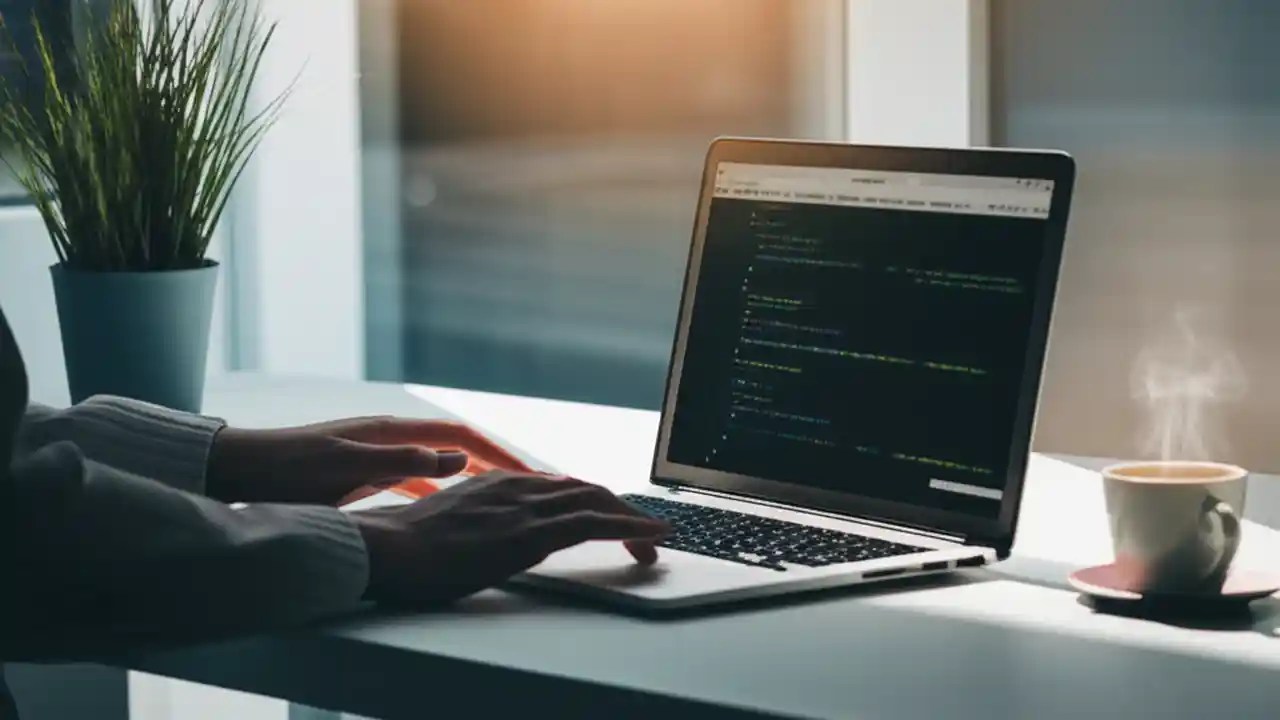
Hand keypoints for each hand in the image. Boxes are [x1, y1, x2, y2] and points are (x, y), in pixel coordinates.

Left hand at [207, 417, 535, 504]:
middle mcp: (389, 437)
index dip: (499, 453)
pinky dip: (440, 487)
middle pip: (456, 446)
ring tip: (499, 496)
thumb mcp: (348, 469)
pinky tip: (446, 504)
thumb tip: (462, 457)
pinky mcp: (360, 472)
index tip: (531, 475)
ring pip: (438, 462)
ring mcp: (374, 453)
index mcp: (391, 432)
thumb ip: (405, 461)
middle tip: (528, 485)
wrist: (236, 471)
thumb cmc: (287, 472)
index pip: (462, 436)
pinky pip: (416, 477)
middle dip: (494, 462)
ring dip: (470, 475)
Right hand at [352, 471, 670, 605]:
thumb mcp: (451, 525)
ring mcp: (525, 507)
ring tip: (656, 538)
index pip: (559, 487)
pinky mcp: (530, 533)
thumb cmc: (406, 548)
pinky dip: (631, 527)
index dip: (590, 502)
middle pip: (585, 489)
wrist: (386, 549)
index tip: (607, 518)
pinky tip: (652, 536)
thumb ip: (479, 522)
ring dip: (632, 520)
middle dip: (619, 510)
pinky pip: (595, 523)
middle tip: (641, 532)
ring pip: (597, 501)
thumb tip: (494, 536)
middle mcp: (516, 487)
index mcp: (497, 483)